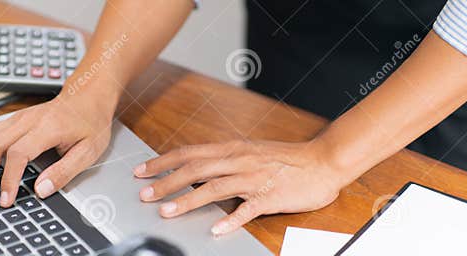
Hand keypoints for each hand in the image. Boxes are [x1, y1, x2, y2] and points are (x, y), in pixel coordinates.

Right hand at [0, 96, 113, 206]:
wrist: (87, 97)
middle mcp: (27, 120)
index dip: (9, 178)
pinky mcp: (11, 120)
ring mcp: (16, 118)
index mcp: (47, 127)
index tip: (6, 198)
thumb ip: (65, 171)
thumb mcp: (89, 151)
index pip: (19, 153)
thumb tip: (42, 190)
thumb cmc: (90, 123)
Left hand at [133, 140, 348, 234]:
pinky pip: (247, 209)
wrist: (323, 161)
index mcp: (233, 149)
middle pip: (195, 169)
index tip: (142, 170)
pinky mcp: (270, 196)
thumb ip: (225, 161)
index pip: (190, 153)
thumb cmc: (287, 159)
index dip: (163, 161)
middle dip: (166, 182)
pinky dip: (230, 219)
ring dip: (188, 199)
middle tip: (144, 194)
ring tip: (167, 211)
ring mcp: (254, 178)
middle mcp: (239, 160)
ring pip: (214, 187)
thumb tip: (197, 170)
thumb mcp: (250, 152)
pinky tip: (216, 228)